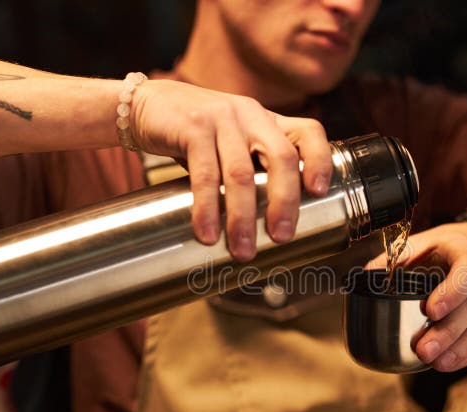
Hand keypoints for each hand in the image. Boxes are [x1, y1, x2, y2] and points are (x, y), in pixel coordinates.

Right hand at [131, 80, 332, 260]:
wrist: (145, 106)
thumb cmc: (195, 135)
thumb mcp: (232, 143)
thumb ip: (254, 169)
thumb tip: (271, 224)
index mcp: (267, 120)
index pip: (308, 132)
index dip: (321, 161)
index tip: (319, 193)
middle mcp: (250, 114)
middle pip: (282, 157)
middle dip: (284, 202)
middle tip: (281, 237)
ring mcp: (222, 117)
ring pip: (241, 173)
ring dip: (243, 217)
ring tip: (243, 249)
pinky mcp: (192, 126)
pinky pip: (204, 174)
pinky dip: (207, 208)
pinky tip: (208, 233)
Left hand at [367, 221, 466, 371]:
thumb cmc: (454, 245)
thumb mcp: (428, 240)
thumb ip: (399, 256)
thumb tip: (366, 274)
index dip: (451, 293)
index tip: (429, 311)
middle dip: (450, 332)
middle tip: (424, 351)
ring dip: (464, 348)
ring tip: (438, 363)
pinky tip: (451, 363)